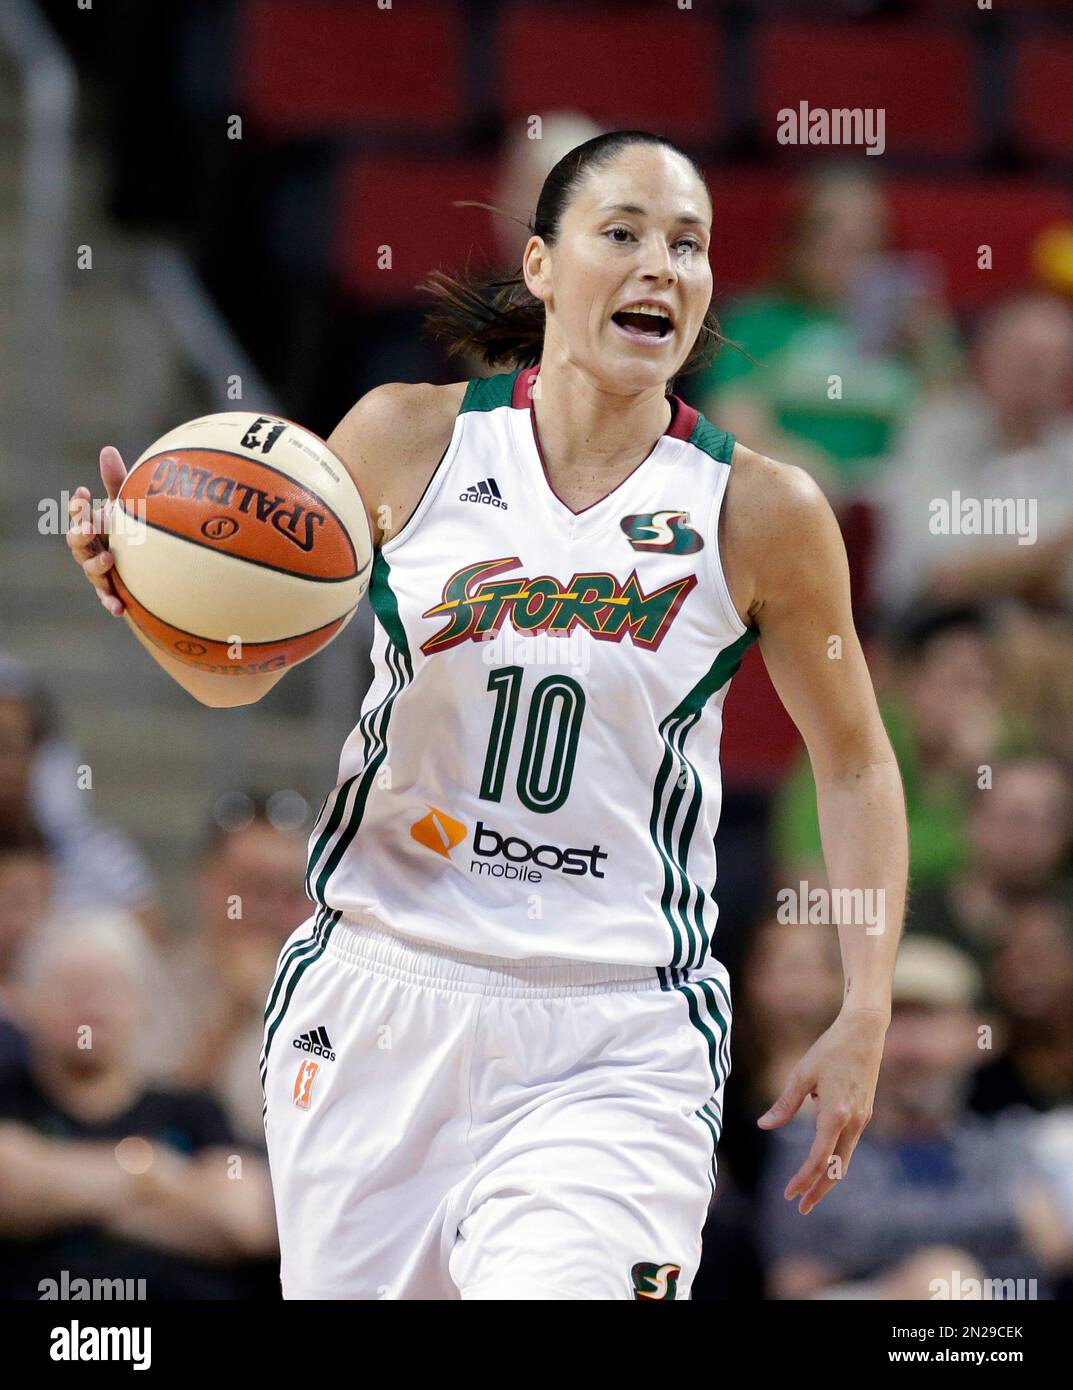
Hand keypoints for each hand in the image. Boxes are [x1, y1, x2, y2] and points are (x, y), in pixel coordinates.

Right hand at [64, 446, 127, 615]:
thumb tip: (106, 449)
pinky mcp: (112, 591)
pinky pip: (108, 598)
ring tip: (110, 558)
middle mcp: (91, 549)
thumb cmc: (132, 531)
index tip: (84, 492)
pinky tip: (119, 608)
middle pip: (77, 542)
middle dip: (81, 533)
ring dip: (97, 565)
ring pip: (91, 570)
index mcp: (92, 526)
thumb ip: (116, 482)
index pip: (78, 515)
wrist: (146, 568)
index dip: (78, 506)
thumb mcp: (126, 507)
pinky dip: (111, 602)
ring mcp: (100, 572)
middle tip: (88, 524)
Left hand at [757, 1007, 887, 1213]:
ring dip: (829, 1177)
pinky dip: (837, 1159)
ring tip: (811, 1191)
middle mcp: (853, 1121)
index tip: (789, 1193)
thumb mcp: (801, 1074)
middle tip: (801, 1207)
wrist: (864, 1033)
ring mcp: (863, 1119)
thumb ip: (784, 1104)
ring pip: (845, 1158)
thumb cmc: (830, 1050)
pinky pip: (849, 1144)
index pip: (818, 1158)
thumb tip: (764, 1125)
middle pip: (837, 1168)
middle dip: (819, 1190)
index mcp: (836, 1114)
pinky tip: (824, 1161)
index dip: (803, 1179)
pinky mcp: (865, 1112)